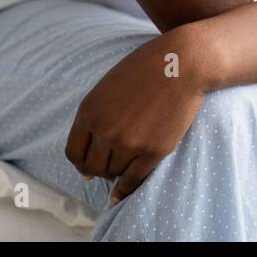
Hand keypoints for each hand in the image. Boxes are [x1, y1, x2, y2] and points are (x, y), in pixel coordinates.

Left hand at [64, 27, 210, 204]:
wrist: (183, 64)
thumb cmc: (146, 70)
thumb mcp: (107, 87)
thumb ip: (94, 117)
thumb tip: (88, 158)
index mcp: (89, 112)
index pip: (74, 153)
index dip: (81, 163)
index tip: (87, 168)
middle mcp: (105, 130)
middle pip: (93, 167)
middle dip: (99, 170)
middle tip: (109, 168)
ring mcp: (129, 142)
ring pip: (113, 173)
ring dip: (116, 173)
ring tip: (125, 166)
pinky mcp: (154, 150)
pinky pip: (133, 179)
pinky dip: (125, 189)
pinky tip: (122, 192)